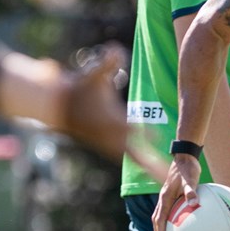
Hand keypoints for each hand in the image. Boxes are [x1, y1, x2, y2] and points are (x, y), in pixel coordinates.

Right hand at [60, 45, 164, 180]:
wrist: (59, 108)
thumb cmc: (79, 89)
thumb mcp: (93, 75)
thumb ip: (107, 63)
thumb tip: (115, 48)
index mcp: (110, 121)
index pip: (129, 128)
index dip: (143, 131)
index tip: (160, 136)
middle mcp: (112, 137)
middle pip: (137, 156)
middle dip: (153, 167)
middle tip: (170, 180)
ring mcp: (110, 144)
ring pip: (135, 160)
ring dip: (151, 170)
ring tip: (168, 181)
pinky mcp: (109, 147)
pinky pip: (130, 158)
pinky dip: (143, 166)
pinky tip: (155, 173)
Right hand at [153, 155, 201, 230]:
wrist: (185, 157)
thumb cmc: (188, 168)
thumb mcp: (191, 179)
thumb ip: (191, 191)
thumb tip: (194, 202)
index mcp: (165, 197)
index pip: (160, 218)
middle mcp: (163, 198)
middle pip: (156, 218)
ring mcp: (166, 196)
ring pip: (160, 214)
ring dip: (161, 226)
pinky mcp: (171, 194)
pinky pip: (167, 209)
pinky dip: (169, 218)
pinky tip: (179, 222)